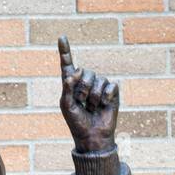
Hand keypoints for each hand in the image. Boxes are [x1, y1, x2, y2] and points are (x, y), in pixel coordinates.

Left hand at [58, 35, 118, 154]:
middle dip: (83, 90)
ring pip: (98, 80)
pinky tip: (104, 105)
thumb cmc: (77, 122)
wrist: (92, 136)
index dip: (65, 51)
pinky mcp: (112, 91)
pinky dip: (106, 96)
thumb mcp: (67, 106)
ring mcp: (99, 85)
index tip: (62, 37)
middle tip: (83, 104)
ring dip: (94, 97)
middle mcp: (86, 82)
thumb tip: (75, 72)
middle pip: (86, 73)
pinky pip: (110, 85)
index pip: (68, 64)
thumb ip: (67, 88)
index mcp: (71, 84)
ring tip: (92, 108)